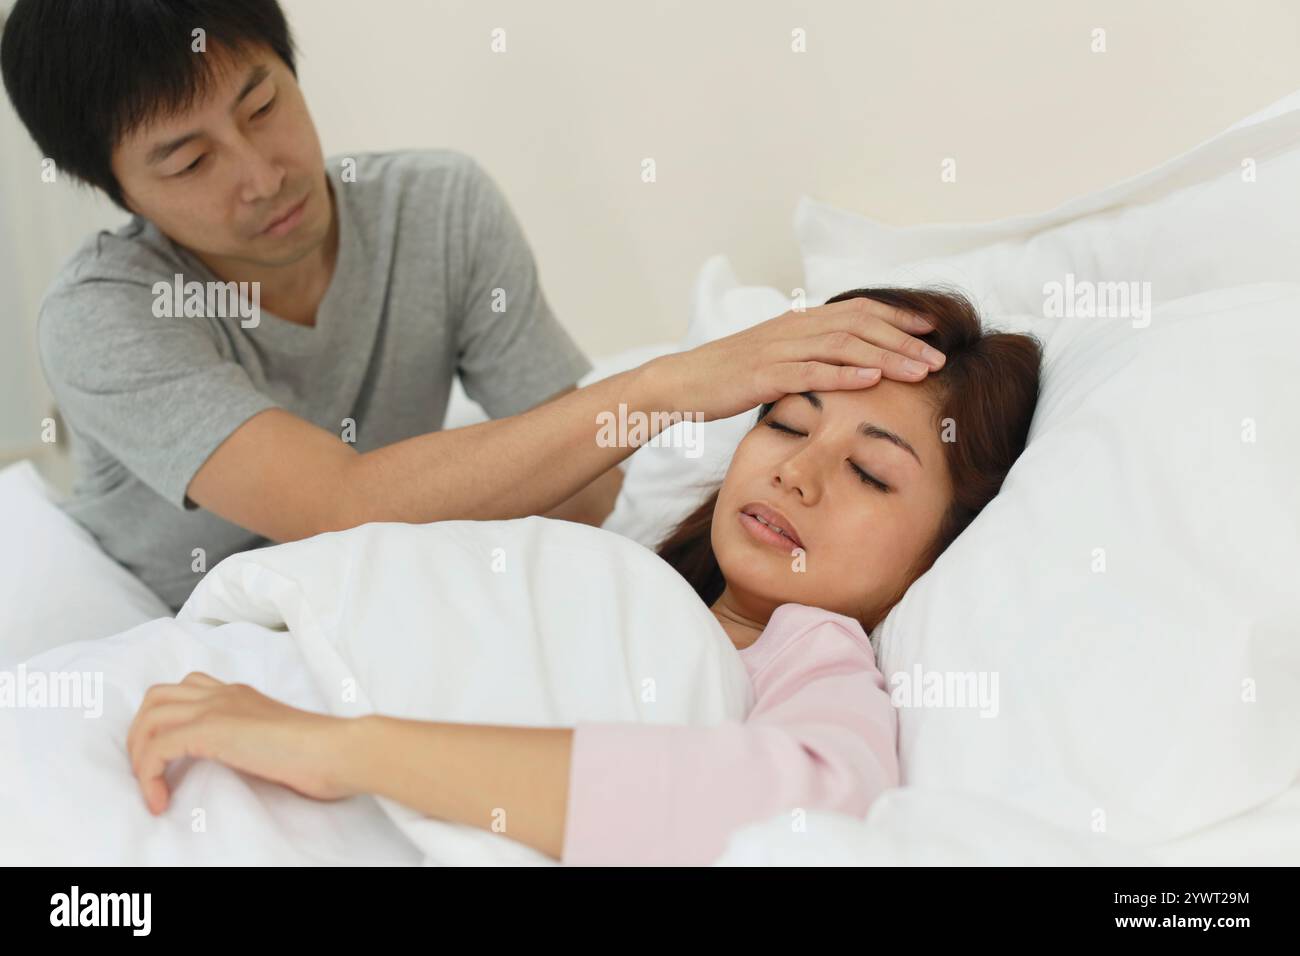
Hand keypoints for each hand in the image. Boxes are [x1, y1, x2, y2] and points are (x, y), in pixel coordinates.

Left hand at [126, 672, 357, 813]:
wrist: (335, 750)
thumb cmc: (320, 755)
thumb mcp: (276, 741)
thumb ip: (252, 742)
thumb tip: (242, 764)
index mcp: (239, 694)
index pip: (186, 690)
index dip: (165, 723)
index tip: (168, 762)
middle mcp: (223, 693)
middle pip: (156, 697)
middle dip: (141, 735)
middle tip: (149, 774)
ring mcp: (216, 707)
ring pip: (149, 717)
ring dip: (138, 755)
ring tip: (150, 788)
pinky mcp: (211, 730)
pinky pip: (157, 749)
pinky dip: (148, 777)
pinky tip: (160, 801)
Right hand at [646, 297, 945, 420]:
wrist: (681, 383)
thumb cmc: (727, 377)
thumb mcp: (773, 361)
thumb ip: (807, 357)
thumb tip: (842, 367)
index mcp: (798, 322)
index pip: (857, 311)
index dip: (897, 317)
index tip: (932, 329)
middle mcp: (793, 328)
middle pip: (860, 325)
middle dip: (904, 339)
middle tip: (940, 357)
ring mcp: (778, 350)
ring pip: (843, 346)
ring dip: (886, 356)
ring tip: (920, 370)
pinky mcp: (764, 375)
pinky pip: (811, 372)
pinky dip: (845, 375)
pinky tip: (872, 381)